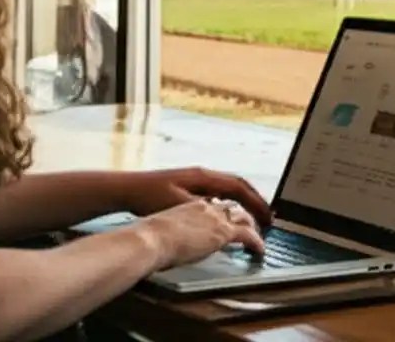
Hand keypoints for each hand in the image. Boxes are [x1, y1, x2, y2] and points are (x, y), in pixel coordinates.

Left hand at [122, 167, 271, 226]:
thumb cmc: (148, 196)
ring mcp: (198, 179)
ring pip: (230, 189)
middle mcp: (205, 175)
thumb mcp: (178, 204)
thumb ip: (202, 207)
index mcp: (205, 177)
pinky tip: (229, 215)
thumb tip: (225, 213)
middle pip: (239, 185)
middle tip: (269, 218)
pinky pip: (219, 193)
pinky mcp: (190, 186)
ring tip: (255, 217)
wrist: (126, 188)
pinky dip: (231, 202)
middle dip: (256, 201)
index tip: (268, 217)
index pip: (239, 188)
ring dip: (245, 201)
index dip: (257, 203)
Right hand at [135, 198, 264, 269]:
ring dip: (252, 227)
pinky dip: (256, 242)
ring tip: (258, 237)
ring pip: (243, 218)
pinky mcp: (224, 232)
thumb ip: (170, 232)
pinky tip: (260, 250)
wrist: (150, 239)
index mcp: (190, 204)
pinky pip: (248, 235)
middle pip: (232, 208)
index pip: (213, 205)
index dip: (222, 212)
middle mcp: (206, 207)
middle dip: (243, 216)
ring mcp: (216, 218)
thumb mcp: (161, 229)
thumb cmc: (147, 238)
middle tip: (250, 225)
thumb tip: (166, 244)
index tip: (225, 220)